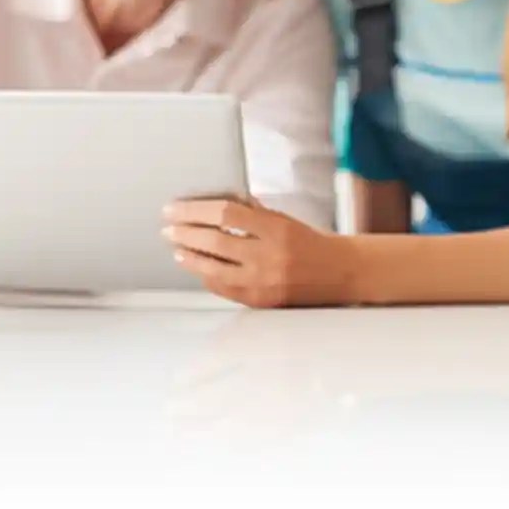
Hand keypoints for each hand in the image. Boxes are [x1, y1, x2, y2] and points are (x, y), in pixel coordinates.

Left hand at [162, 199, 354, 307]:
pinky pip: (224, 288)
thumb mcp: (282, 219)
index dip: (195, 210)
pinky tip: (197, 267)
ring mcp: (263, 282)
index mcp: (275, 228)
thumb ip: (250, 213)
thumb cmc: (310, 243)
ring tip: (177, 247)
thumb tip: (212, 207)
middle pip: (215, 241)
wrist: (339, 272)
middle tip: (169, 227)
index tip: (176, 208)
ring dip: (190, 257)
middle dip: (185, 233)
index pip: (226, 213)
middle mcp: (269, 256)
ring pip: (214, 269)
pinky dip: (207, 276)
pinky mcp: (261, 301)